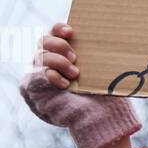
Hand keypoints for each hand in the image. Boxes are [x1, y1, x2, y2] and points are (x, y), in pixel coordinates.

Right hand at [20, 22, 142, 147]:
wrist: (103, 119)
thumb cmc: (105, 94)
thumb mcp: (102, 70)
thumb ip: (97, 54)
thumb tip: (112, 34)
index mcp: (65, 53)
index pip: (53, 32)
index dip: (58, 28)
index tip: (71, 31)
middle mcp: (50, 62)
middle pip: (43, 41)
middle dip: (58, 45)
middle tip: (75, 57)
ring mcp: (40, 75)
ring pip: (39, 57)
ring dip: (57, 62)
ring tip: (75, 73)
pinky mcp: (34, 91)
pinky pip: (34, 77)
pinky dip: (50, 76)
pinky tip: (65, 84)